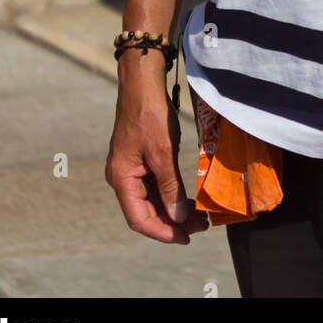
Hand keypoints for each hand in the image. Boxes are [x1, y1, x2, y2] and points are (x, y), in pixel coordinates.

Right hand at [105, 61, 209, 243]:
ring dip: (173, 210)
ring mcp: (130, 169)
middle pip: (145, 211)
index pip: (140, 218)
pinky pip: (153, 186)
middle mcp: (122, 178)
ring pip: (151, 200)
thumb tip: (178, 218)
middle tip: (200, 227)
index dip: (163, 232)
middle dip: (172, 222)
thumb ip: (170, 187)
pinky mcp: (139, 160)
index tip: (186, 238)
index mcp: (122, 179)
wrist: (142, 84)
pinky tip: (186, 199)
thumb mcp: (163, 153)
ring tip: (198, 217)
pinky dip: (169, 195)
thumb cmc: (150, 115)